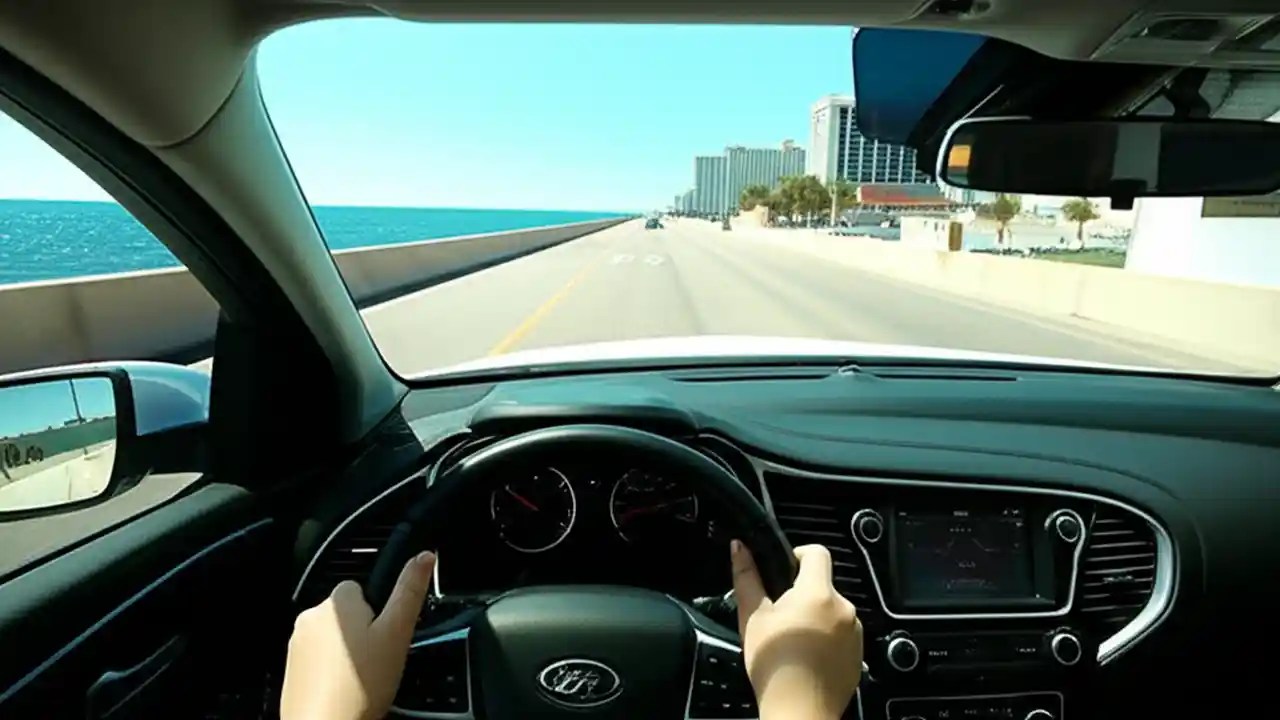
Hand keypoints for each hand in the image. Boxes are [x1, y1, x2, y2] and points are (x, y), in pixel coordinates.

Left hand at [281, 551, 436, 719]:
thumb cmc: (361, 685)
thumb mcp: (397, 634)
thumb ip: (409, 591)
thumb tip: (424, 555)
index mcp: (338, 600)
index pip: (362, 588)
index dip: (379, 612)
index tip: (385, 636)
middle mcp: (311, 615)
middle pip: (348, 613)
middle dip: (362, 632)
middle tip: (377, 660)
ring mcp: (297, 643)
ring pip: (333, 637)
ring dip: (346, 652)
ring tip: (360, 678)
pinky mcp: (290, 668)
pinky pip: (318, 660)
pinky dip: (330, 670)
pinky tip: (343, 688)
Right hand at [731, 540, 861, 719]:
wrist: (799, 710)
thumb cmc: (774, 665)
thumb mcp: (752, 617)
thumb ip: (747, 577)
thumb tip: (739, 548)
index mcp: (817, 593)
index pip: (816, 552)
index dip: (798, 555)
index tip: (784, 571)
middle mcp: (843, 608)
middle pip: (823, 585)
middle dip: (802, 594)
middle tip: (780, 615)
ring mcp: (855, 632)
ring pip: (832, 611)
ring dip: (816, 617)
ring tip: (793, 641)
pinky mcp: (859, 653)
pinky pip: (842, 634)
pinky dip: (827, 639)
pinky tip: (807, 656)